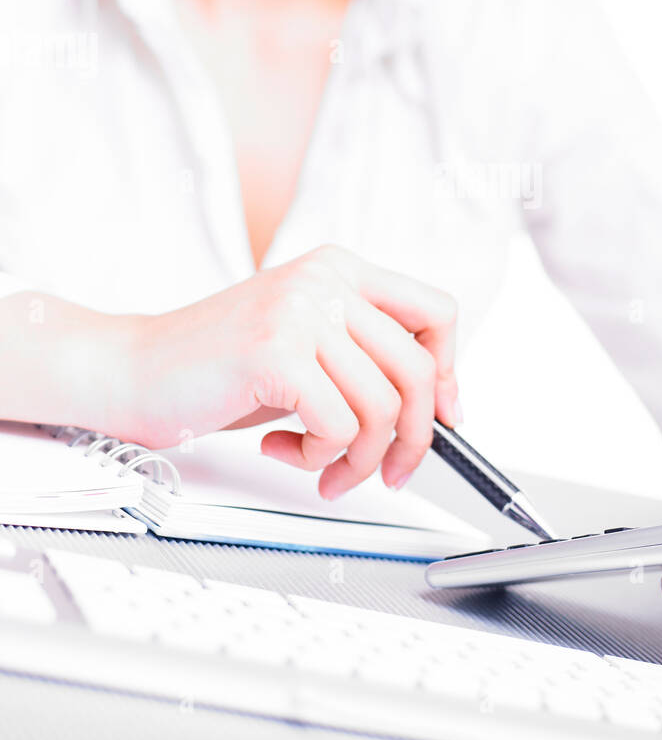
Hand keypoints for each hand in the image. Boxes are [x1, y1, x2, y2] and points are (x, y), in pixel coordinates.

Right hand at [111, 245, 458, 496]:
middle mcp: (326, 280)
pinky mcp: (275, 352)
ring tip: (323, 467)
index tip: (445, 416)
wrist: (133, 370)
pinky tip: (284, 448)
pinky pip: (338, 427)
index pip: (437, 312)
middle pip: (418, 370)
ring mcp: (301, 312)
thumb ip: (365, 359)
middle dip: (414, 438)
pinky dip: (318, 457)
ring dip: (357, 459)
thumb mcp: (307, 347)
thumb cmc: (219, 367)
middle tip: (390, 471)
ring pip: (382, 408)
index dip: (449, 373)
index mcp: (340, 269)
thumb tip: (438, 406)